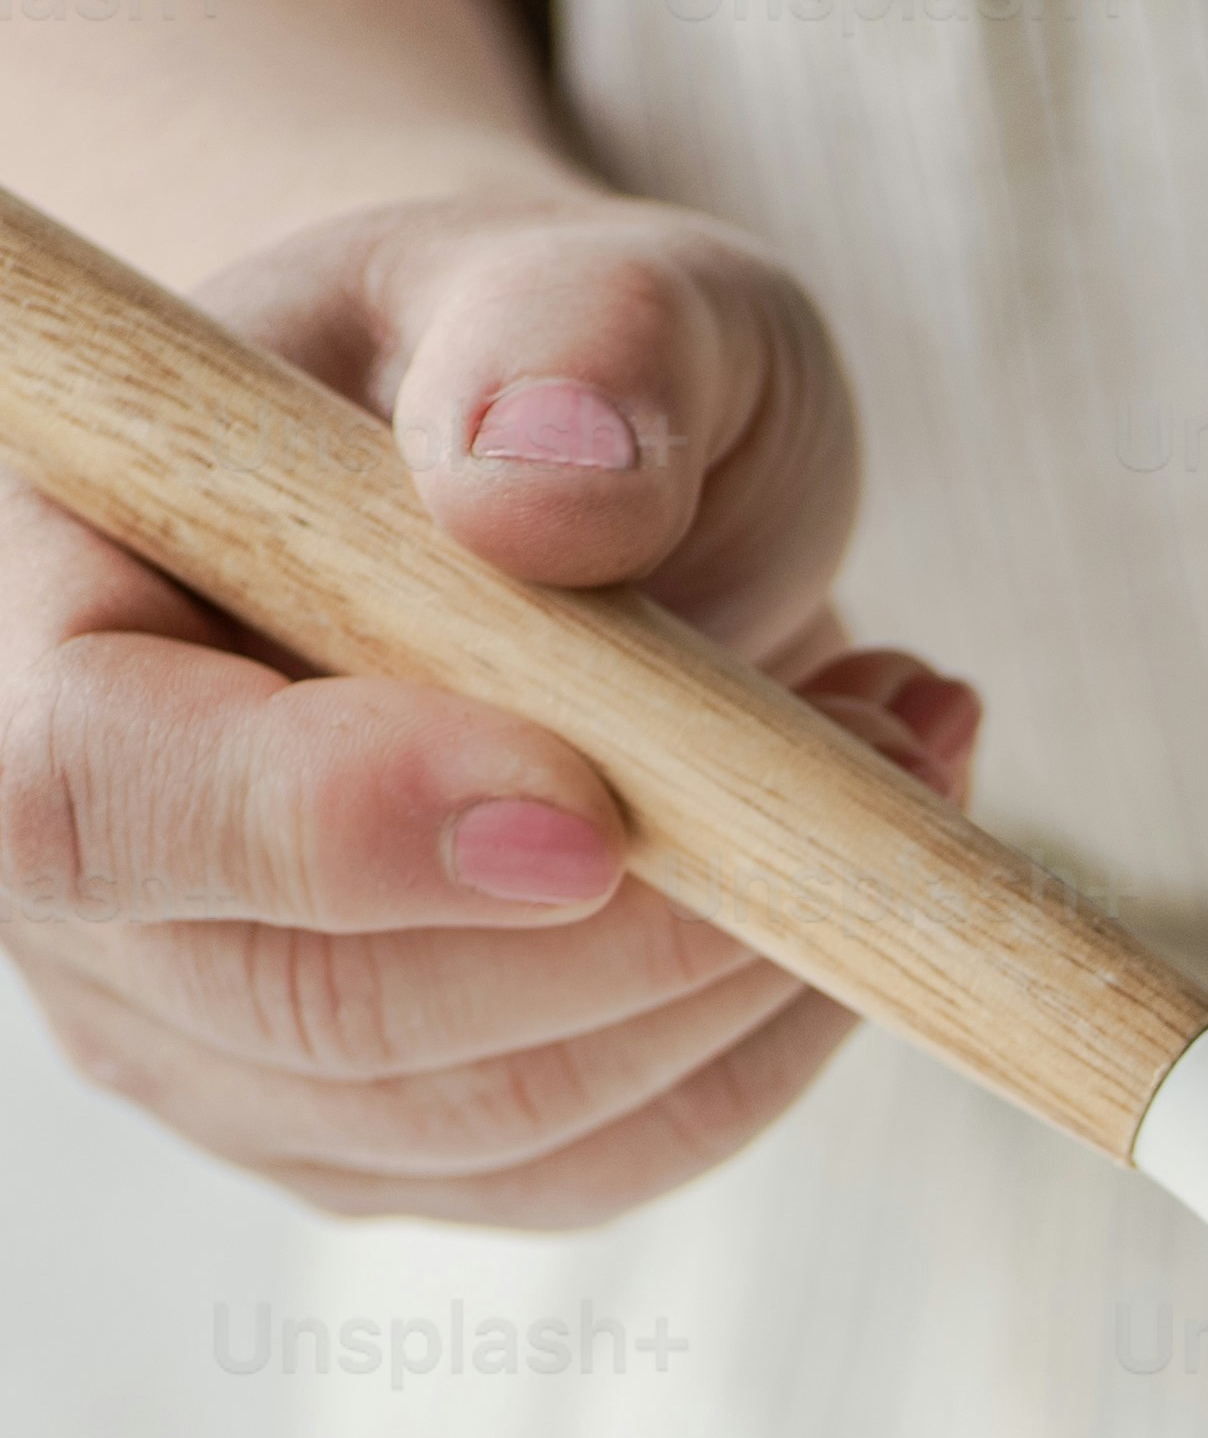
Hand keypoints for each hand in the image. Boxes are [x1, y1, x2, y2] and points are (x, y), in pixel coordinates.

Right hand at [0, 182, 975, 1225]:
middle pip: (320, 1006)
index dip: (328, 828)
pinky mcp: (377, 1137)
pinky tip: (840, 887)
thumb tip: (546, 474)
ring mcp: (214, 1037)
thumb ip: (566, 326)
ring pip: (484, 1116)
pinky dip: (758, 1045)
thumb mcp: (571, 275)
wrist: (524, 501)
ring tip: (893, 760)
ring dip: (737, 979)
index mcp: (43, 605)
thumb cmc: (519, 370)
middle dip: (634, 928)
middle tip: (877, 746)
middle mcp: (86, 873)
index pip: (98, 788)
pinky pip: (586, 1163)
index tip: (591, 812)